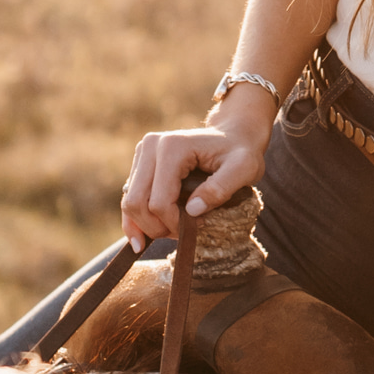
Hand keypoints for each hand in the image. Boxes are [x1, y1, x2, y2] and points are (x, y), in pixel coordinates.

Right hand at [122, 90, 273, 246]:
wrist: (232, 134)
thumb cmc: (241, 152)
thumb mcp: (244, 169)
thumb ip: (221, 188)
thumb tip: (193, 211)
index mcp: (172, 146)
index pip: (159, 200)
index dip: (173, 223)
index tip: (197, 227)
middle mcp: (150, 146)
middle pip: (136, 202)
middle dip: (155, 228)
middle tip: (180, 235)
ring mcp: (142, 153)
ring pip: (129, 202)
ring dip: (146, 225)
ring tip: (170, 234)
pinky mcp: (140, 162)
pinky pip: (130, 197)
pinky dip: (136, 220)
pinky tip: (142, 238)